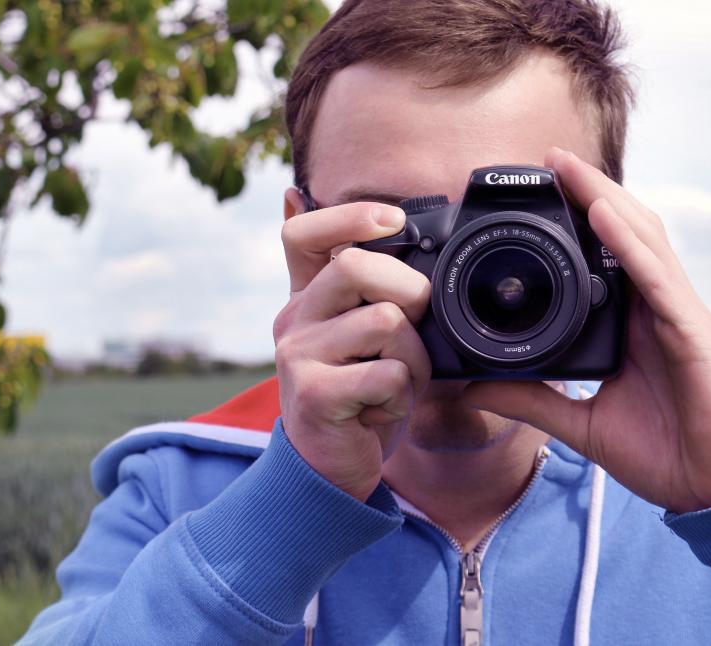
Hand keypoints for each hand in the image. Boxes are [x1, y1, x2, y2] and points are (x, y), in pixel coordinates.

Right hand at [274, 199, 431, 501]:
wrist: (332, 470)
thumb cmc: (361, 397)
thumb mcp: (366, 338)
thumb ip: (369, 289)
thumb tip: (362, 217)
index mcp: (307, 298)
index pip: (304, 234)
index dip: (348, 216)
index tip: (394, 218)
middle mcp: (293, 319)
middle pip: (356, 267)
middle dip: (409, 291)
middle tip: (417, 326)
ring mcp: (298, 356)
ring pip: (386, 322)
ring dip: (413, 358)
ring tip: (396, 382)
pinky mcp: (314, 394)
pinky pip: (388, 374)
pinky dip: (403, 395)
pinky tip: (383, 409)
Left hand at [463, 148, 710, 512]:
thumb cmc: (662, 455)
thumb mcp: (580, 423)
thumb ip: (532, 400)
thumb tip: (475, 387)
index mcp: (636, 324)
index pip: (608, 257)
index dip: (580, 221)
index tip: (539, 194)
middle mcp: (660, 309)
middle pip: (627, 233)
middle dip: (590, 192)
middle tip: (549, 160)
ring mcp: (680, 316)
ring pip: (646, 241)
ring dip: (607, 199)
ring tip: (569, 167)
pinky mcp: (696, 334)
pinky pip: (659, 278)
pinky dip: (629, 244)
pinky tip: (602, 215)